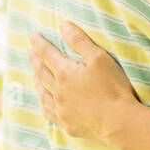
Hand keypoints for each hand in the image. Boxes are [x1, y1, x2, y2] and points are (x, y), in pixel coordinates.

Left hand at [28, 21, 142, 149]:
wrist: (119, 123)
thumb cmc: (113, 88)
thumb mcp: (99, 58)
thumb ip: (80, 41)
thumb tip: (63, 26)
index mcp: (65, 73)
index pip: (47, 54)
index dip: (39, 43)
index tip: (32, 35)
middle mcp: (58, 91)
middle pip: (42, 73)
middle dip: (35, 60)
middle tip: (30, 52)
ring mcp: (61, 109)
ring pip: (43, 93)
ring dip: (37, 81)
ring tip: (33, 75)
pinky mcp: (68, 124)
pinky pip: (49, 112)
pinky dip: (44, 104)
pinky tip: (43, 103)